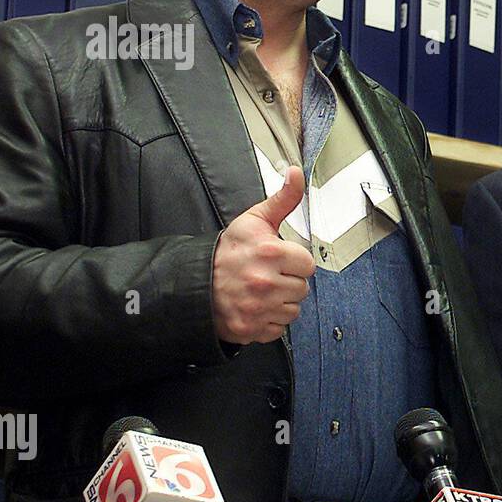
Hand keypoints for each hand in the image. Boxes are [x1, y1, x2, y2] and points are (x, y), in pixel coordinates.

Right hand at [211, 165, 315, 344]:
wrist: (193, 283)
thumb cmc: (227, 251)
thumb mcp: (254, 220)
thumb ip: (283, 199)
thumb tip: (295, 173)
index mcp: (270, 253)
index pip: (308, 264)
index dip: (294, 261)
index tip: (278, 260)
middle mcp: (265, 282)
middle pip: (302, 288)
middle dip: (288, 281)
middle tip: (266, 275)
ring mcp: (257, 308)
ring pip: (293, 309)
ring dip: (280, 302)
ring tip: (261, 291)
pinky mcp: (250, 328)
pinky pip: (278, 328)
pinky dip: (269, 320)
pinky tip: (255, 307)